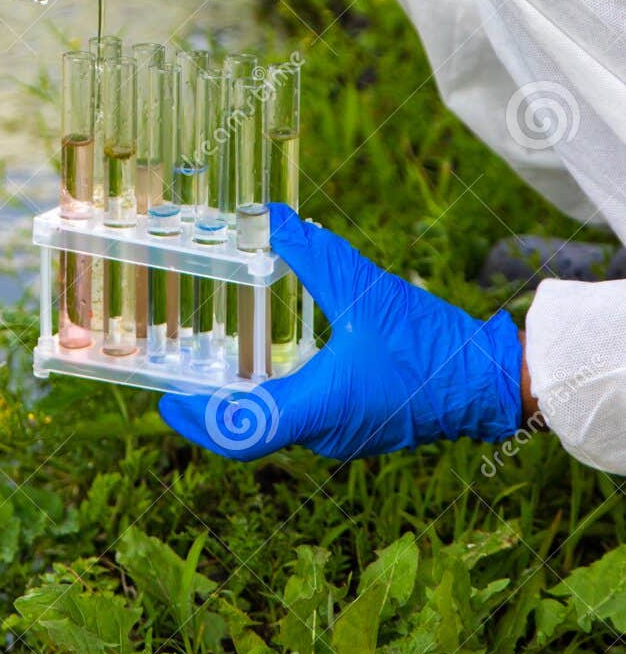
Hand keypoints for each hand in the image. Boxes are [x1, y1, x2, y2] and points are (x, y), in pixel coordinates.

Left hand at [159, 206, 522, 461]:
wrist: (489, 380)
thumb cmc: (427, 342)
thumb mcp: (364, 288)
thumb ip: (312, 254)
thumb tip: (266, 217)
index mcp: (318, 409)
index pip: (241, 430)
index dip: (197, 420)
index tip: (166, 403)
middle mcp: (325, 433)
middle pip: (252, 429)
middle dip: (214, 406)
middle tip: (182, 378)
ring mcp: (344, 436)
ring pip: (279, 425)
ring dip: (246, 401)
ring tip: (219, 367)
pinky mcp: (360, 428)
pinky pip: (304, 420)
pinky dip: (277, 398)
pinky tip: (273, 366)